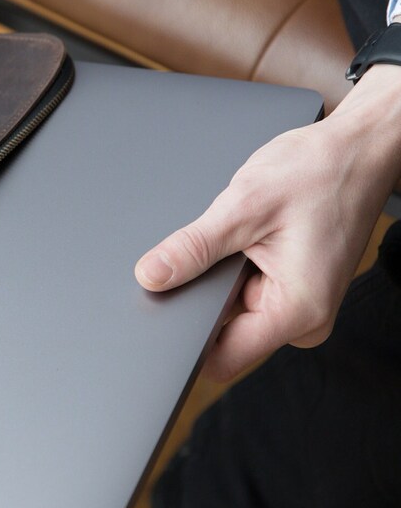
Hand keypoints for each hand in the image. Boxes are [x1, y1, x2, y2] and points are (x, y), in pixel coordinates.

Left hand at [134, 64, 400, 380]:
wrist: (356, 150)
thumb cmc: (320, 172)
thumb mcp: (244, 207)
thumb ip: (194, 248)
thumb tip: (152, 276)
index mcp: (297, 310)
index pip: (222, 357)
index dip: (185, 342)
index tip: (162, 315)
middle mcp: (304, 318)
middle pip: (225, 333)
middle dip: (203, 299)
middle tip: (206, 254)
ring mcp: (299, 306)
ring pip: (233, 310)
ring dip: (221, 279)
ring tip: (238, 238)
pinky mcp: (293, 289)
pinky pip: (247, 293)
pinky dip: (235, 268)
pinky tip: (246, 239)